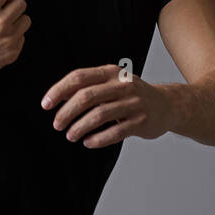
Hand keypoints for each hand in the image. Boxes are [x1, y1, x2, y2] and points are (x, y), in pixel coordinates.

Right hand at [0, 0, 30, 88]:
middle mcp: (0, 22)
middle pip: (21, 3)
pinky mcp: (13, 52)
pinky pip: (22, 37)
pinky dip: (14, 38)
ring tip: (5, 26)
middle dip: (12, 6)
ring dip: (17, 21)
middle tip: (4, 12)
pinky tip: (1, 40)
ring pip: (26, 20)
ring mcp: (9, 38)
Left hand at [41, 64, 171, 146]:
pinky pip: (116, 132)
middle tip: (57, 124)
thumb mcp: (111, 83)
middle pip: (86, 96)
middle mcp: (123, 85)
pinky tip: (88, 142)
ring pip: (99, 115)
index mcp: (111, 72)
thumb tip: (56, 99)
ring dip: (80, 127)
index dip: (58, 91)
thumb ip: (88, 87)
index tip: (45, 105)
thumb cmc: (131, 95)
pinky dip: (98, 139)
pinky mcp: (142, 121)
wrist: (168, 105)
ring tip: (70, 135)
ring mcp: (134, 103)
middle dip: (66, 112)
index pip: (78, 78)